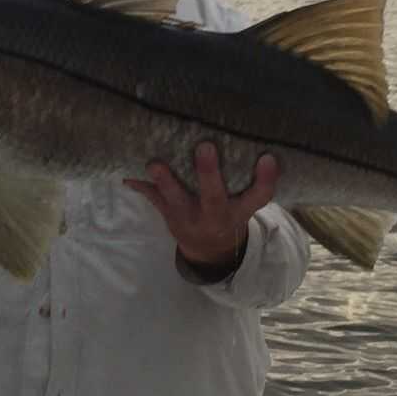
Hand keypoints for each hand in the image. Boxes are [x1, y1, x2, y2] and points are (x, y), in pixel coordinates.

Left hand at [125, 141, 279, 272]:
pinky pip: (155, 201)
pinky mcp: (170, 216)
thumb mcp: (246, 203)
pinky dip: (142, 188)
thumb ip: (254, 181)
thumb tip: (264, 145)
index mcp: (240, 210)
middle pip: (214, 198)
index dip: (266, 178)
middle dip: (208, 173)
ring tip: (154, 164)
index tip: (268, 157)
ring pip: (177, 201)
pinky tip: (128, 178)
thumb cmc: (230, 214)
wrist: (209, 250)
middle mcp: (215, 216)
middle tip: (205, 146)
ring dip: (165, 181)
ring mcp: (189, 217)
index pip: (258, 197)